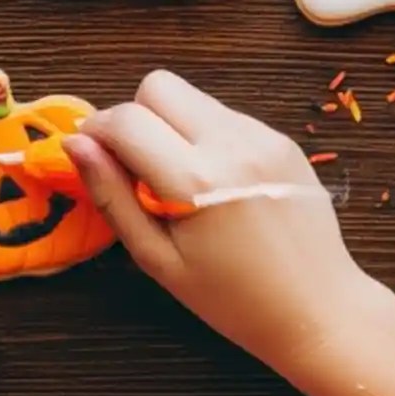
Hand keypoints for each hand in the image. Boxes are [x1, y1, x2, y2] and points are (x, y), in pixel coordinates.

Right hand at [65, 70, 377, 364]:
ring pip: (193, 97)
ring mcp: (263, 136)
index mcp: (196, 179)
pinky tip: (217, 184)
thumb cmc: (231, 299)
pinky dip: (206, 137)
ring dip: (172, 125)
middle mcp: (232, 144)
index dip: (97, 131)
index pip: (126, 119)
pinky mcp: (283, 139)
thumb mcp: (158, 259)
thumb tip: (75, 144)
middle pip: (159, 85)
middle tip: (138, 165)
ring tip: (182, 181)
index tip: (93, 155)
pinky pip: (225, 116)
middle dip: (135, 116)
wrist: (318, 310)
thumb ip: (112, 196)